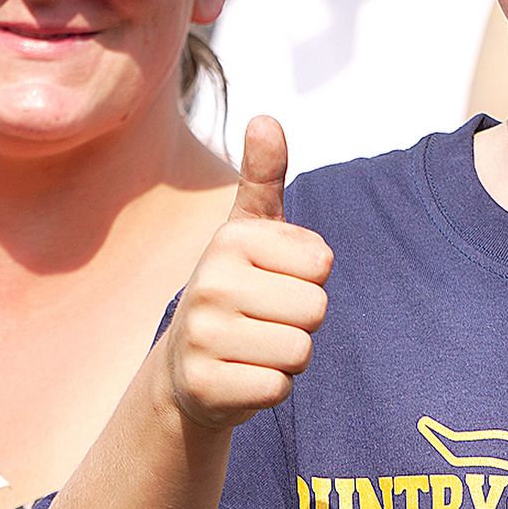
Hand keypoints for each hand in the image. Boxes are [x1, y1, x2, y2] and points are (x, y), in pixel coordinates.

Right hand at [161, 116, 332, 430]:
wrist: (186, 368)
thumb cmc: (235, 290)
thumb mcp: (249, 232)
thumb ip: (264, 177)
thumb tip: (266, 120)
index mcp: (229, 240)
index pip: (322, 264)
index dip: (307, 280)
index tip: (272, 283)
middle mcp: (208, 284)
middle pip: (315, 309)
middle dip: (300, 322)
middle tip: (263, 321)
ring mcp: (201, 337)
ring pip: (300, 351)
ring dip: (287, 357)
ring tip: (253, 347)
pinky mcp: (203, 386)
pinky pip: (278, 388)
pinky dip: (269, 388)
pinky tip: (241, 376)